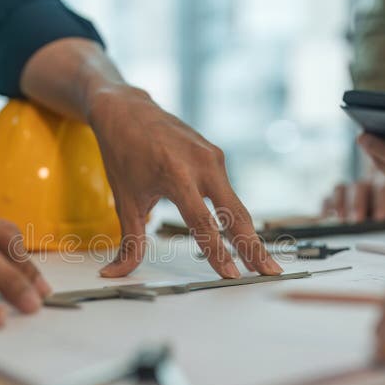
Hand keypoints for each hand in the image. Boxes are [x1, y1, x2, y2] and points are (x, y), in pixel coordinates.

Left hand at [88, 86, 281, 278]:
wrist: (126, 109)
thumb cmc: (122, 153)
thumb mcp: (124, 201)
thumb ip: (129, 242)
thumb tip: (115, 273)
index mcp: (176, 175)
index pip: (202, 223)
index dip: (218, 252)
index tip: (231, 275)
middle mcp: (200, 163)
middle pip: (235, 214)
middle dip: (253, 247)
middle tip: (270, 272)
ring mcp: (212, 156)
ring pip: (236, 204)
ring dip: (249, 234)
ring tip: (261, 261)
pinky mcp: (215, 155)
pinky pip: (228, 191)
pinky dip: (236, 215)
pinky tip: (243, 236)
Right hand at [322, 173, 384, 222]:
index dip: (382, 200)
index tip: (380, 217)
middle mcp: (370, 181)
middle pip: (361, 186)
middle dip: (358, 203)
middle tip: (357, 220)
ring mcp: (352, 188)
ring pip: (342, 188)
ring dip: (341, 204)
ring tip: (341, 220)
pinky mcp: (337, 197)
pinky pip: (328, 198)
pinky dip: (326, 207)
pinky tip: (325, 217)